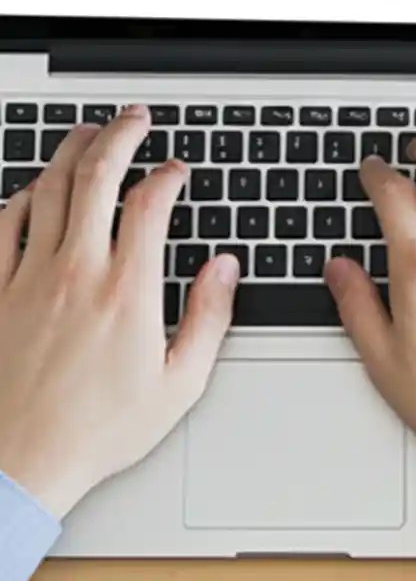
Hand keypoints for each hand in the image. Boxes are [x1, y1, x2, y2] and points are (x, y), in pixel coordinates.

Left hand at [0, 107, 239, 517]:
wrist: (20, 463)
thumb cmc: (97, 430)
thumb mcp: (181, 383)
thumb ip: (209, 317)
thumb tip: (225, 268)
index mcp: (126, 292)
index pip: (150, 205)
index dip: (168, 176)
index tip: (177, 171)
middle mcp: (74, 273)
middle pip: (95, 178)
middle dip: (119, 136)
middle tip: (134, 120)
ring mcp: (26, 278)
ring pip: (47, 190)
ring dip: (70, 153)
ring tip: (87, 134)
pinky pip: (1, 224)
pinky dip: (20, 196)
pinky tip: (34, 188)